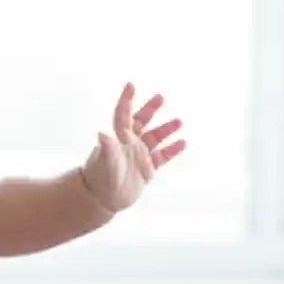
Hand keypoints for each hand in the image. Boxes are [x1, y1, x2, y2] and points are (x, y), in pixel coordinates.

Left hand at [80, 82, 186, 212]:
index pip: (123, 114)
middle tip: (161, 96)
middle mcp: (129, 144)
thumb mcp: (105, 161)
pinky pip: (162, 156)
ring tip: (179, 121)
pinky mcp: (146, 169)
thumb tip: (101, 133)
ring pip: (155, 138)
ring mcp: (138, 155)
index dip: (127, 100)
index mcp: (118, 138)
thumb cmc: (100, 178)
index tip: (131, 85)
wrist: (103, 199)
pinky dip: (172, 150)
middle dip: (150, 109)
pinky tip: (183, 143)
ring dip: (166, 129)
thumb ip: (107, 148)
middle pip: (141, 121)